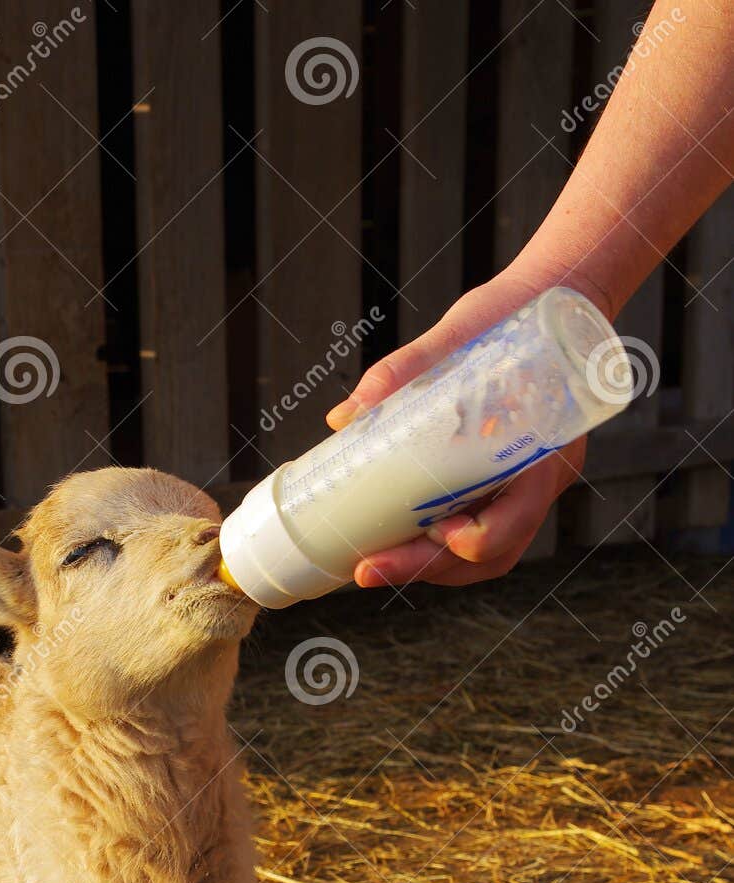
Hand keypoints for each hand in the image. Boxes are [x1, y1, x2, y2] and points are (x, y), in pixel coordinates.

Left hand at [325, 270, 588, 587]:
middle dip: (428, 569)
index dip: (469, 542)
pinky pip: (478, 529)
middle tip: (368, 571)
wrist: (551, 298)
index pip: (512, 521)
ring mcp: (527, 486)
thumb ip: (404, 369)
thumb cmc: (513, 312)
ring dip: (430, 568)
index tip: (428, 533)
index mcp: (547, 450)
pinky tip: (395, 539)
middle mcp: (542, 479)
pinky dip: (438, 545)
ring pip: (486, 555)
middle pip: (493, 554)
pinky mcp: (507, 482)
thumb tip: (342, 417)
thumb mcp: (462, 331)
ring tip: (374, 564)